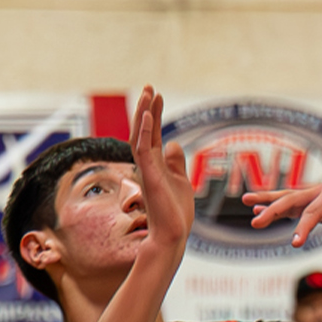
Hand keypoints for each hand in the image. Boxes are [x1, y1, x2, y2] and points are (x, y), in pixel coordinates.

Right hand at [128, 86, 191, 264]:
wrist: (173, 235)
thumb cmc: (176, 213)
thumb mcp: (181, 181)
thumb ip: (176, 163)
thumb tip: (174, 144)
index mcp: (155, 165)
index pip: (152, 133)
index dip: (154, 113)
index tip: (157, 94)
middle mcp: (148, 164)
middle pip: (144, 130)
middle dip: (146, 108)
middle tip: (149, 86)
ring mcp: (147, 170)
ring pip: (140, 136)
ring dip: (144, 114)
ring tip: (147, 92)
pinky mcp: (149, 177)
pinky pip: (143, 150)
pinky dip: (145, 132)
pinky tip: (149, 115)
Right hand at [244, 179, 321, 257]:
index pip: (313, 213)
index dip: (303, 229)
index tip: (295, 245)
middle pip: (293, 200)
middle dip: (273, 210)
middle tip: (255, 222)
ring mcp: (317, 196)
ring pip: (288, 198)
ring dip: (268, 201)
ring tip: (245, 201)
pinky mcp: (316, 204)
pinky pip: (292, 205)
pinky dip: (275, 206)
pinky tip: (259, 210)